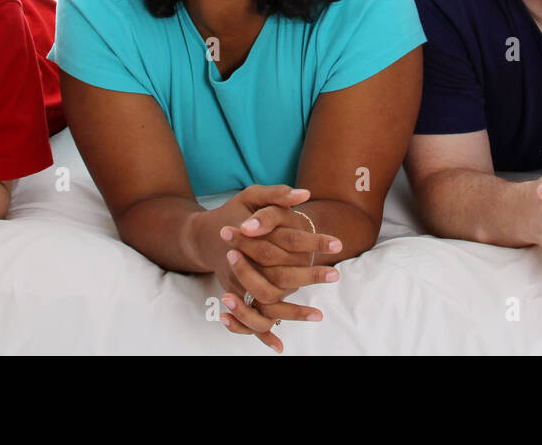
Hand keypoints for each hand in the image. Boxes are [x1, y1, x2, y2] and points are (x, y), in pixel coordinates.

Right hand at [197, 185, 340, 352]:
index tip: (337, 244)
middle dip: (309, 276)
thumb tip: (304, 195)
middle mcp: (242, 262)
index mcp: (250, 236)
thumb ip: (277, 195)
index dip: (313, 243)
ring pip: (266, 300)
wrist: (204, 236)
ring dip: (293, 310)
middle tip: (335, 275)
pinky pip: (249, 319)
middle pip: (279, 275)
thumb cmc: (234, 213)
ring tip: (318, 314)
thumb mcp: (251, 196)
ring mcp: (237, 282)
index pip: (287, 240)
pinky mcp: (235, 295)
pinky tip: (280, 346)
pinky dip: (263, 334)